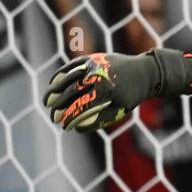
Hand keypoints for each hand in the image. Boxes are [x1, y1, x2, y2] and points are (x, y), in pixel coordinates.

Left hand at [43, 49, 191, 131]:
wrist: (146, 73)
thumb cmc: (117, 68)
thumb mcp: (96, 62)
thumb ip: (76, 69)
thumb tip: (54, 82)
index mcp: (92, 66)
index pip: (66, 81)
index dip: (53, 92)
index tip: (46, 102)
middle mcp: (101, 78)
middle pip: (73, 94)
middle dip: (59, 107)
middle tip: (52, 117)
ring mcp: (112, 92)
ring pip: (86, 108)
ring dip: (71, 118)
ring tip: (63, 126)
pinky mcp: (122, 105)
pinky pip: (101, 118)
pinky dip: (88, 125)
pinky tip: (79, 129)